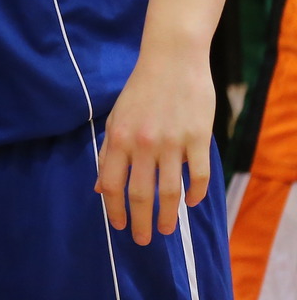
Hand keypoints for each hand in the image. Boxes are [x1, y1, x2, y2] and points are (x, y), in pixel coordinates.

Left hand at [97, 45, 215, 244]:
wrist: (171, 60)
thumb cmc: (140, 90)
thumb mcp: (116, 118)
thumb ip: (108, 152)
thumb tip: (99, 187)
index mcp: (119, 138)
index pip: (112, 183)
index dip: (113, 208)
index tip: (117, 226)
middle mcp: (144, 143)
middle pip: (141, 194)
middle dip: (140, 221)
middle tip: (142, 239)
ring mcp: (173, 142)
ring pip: (171, 191)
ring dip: (168, 216)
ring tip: (167, 230)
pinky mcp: (198, 138)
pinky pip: (199, 175)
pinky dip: (197, 194)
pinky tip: (192, 204)